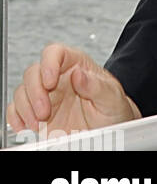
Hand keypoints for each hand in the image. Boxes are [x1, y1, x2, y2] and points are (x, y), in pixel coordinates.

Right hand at [6, 43, 140, 138]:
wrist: (110, 131)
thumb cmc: (113, 109)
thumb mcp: (112, 96)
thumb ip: (97, 85)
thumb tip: (78, 74)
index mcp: (76, 65)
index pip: (55, 52)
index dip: (48, 63)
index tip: (50, 82)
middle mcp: (58, 79)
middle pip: (33, 73)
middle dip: (34, 92)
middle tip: (44, 112)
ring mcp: (46, 97)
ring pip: (22, 91)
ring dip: (25, 108)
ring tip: (39, 123)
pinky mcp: (37, 115)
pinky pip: (16, 111)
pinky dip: (16, 119)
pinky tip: (26, 127)